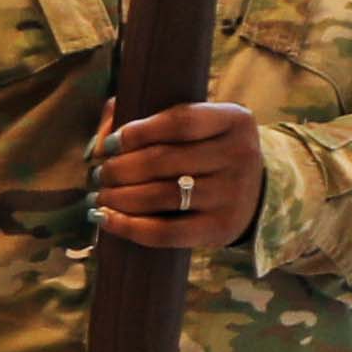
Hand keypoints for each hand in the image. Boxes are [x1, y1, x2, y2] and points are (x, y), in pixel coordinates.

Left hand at [93, 101, 260, 254]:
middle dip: (118, 169)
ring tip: (99, 195)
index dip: (136, 133)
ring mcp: (233, 194)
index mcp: (235, 120)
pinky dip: (127, 226)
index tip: (111, 144)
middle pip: (162, 161)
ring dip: (117, 197)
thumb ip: (145, 119)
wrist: (252, 193)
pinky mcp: (220, 228)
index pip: (179, 122)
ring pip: (160, 195)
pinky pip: (165, 232)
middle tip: (99, 174)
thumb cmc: (205, 151)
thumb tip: (102, 140)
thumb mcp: (192, 126)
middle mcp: (240, 155)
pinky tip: (104, 218)